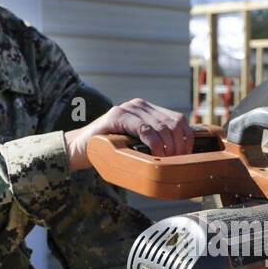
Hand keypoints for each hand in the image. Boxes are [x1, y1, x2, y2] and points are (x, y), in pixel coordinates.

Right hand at [63, 98, 192, 171]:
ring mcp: (128, 108)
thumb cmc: (110, 150)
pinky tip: (156, 155)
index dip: (187, 138)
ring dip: (169, 147)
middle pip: (173, 123)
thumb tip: (181, 156)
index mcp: (147, 109)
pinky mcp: (117, 116)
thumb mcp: (137, 144)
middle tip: (178, 163)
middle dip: (180, 145)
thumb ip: (155, 142)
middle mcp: (139, 105)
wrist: (81, 149)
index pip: (177, 119)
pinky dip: (155, 144)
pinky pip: (144, 129)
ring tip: (167, 162)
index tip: (187, 156)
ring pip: (161, 126)